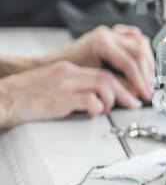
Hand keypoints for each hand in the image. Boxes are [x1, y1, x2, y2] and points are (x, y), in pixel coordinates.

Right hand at [0, 61, 140, 129]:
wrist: (3, 98)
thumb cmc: (25, 96)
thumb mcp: (54, 86)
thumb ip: (74, 89)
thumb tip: (95, 100)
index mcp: (67, 69)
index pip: (102, 72)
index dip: (120, 84)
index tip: (129, 95)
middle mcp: (68, 73)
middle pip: (107, 77)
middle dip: (125, 92)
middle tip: (133, 104)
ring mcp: (65, 84)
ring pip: (103, 85)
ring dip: (112, 100)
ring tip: (106, 110)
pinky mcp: (61, 97)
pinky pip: (90, 100)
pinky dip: (97, 108)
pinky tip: (92, 114)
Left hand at [41, 25, 153, 100]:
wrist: (52, 64)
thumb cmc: (68, 71)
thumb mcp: (95, 79)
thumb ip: (118, 84)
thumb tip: (136, 91)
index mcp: (101, 43)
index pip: (130, 63)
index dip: (141, 81)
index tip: (146, 93)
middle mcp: (107, 35)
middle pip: (139, 53)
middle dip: (147, 74)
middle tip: (148, 90)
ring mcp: (110, 33)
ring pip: (141, 43)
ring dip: (148, 62)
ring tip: (148, 79)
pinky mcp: (112, 35)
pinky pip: (135, 37)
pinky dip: (142, 49)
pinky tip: (144, 59)